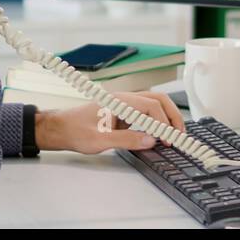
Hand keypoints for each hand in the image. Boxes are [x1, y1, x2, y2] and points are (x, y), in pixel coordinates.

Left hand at [34, 92, 185, 152]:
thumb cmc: (74, 131)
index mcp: (119, 101)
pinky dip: (156, 122)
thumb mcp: (100, 140)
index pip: (151, 106)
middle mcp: (124, 99)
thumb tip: (150, 140)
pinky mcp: (122, 113)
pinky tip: (158, 135)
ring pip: (153, 104)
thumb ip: (127, 139)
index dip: (164, 122)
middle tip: (180, 135)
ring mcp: (123, 105)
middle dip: (172, 116)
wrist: (59, 128)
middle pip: (157, 100)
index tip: (169, 139)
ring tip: (174, 135)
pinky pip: (145, 113)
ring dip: (166, 117)